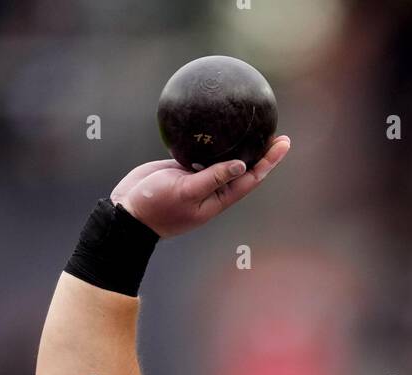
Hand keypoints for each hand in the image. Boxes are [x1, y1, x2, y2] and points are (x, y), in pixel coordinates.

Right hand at [109, 135, 290, 238]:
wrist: (129, 211)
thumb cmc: (157, 206)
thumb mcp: (187, 191)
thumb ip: (213, 178)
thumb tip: (241, 166)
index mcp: (218, 198)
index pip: (251, 178)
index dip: (268, 161)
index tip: (282, 143)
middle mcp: (213, 189)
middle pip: (244, 168)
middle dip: (261, 152)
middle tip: (276, 132)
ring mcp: (198, 178)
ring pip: (225, 159)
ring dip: (239, 146)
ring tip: (253, 127)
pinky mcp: (183, 168)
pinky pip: (203, 152)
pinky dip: (213, 140)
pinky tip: (217, 125)